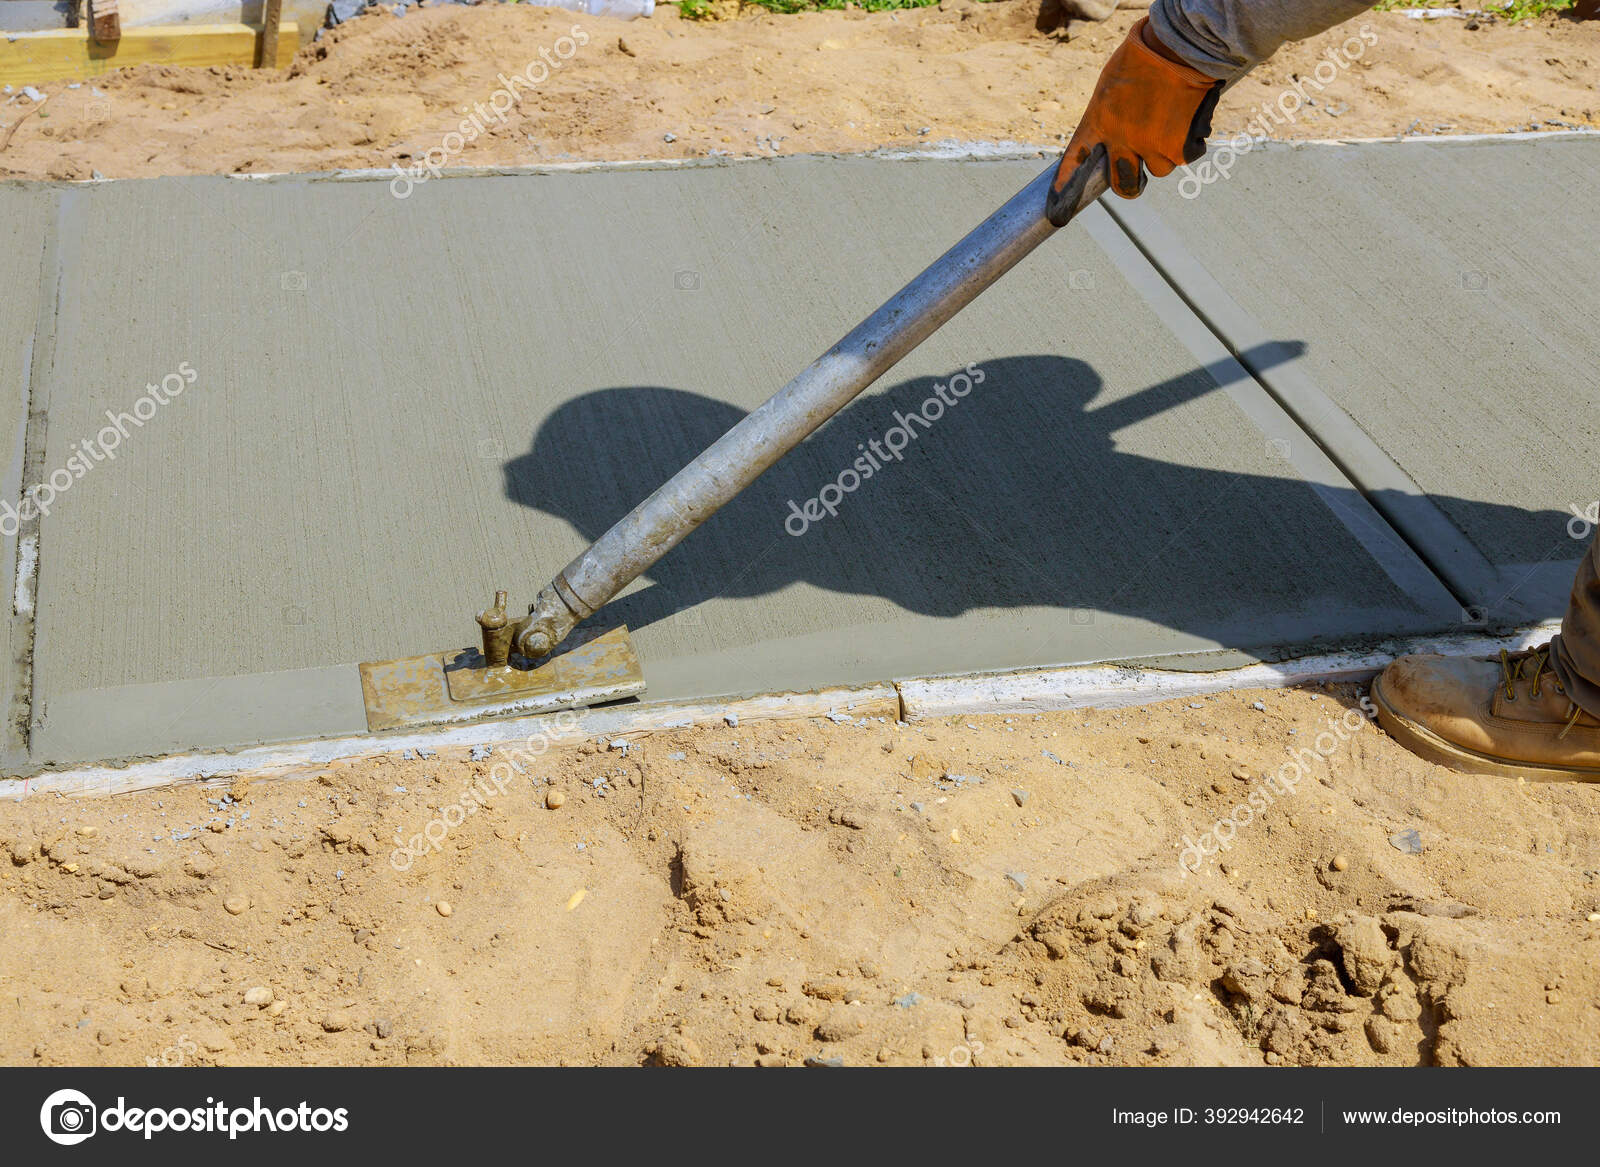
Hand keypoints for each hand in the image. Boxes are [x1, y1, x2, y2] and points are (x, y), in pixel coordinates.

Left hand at [1047, 17, 1222, 222]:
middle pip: (1122, 184)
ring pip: (1158, 169)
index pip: (1075, 162)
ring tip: (1170, 122)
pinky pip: (1184, 157)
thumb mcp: (1112, 85)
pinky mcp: (1179, 147)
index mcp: (1098, 122)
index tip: (1058, 211)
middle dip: (1129, 184)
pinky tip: (1187, 119)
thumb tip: (1112, 140)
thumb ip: (1109, 116)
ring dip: (1164, 153)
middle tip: (1137, 177)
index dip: (1067, 187)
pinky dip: (1188, 143)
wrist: (1179, 45)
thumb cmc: (1144, 58)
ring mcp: (1150, 145)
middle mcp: (1121, 139)